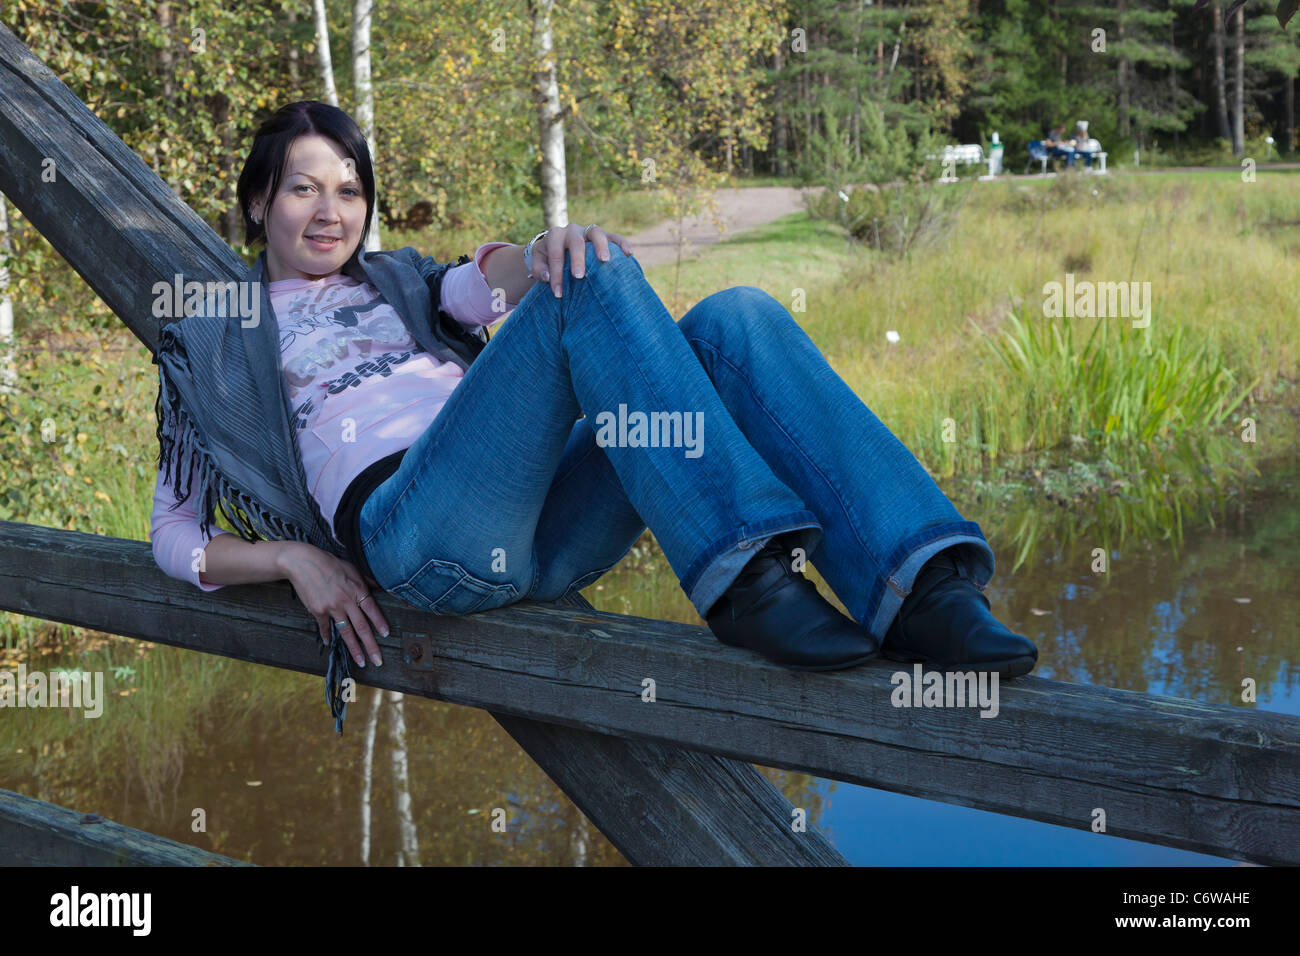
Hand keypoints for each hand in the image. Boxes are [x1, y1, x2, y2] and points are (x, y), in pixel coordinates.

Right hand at [277, 541, 388, 666]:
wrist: (303, 562)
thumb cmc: (329, 563)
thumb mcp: (352, 568)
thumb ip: (366, 580)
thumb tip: (380, 587)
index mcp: (357, 589)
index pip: (372, 609)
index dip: (380, 622)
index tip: (387, 635)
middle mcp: (346, 601)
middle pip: (362, 627)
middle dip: (371, 646)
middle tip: (378, 660)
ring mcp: (332, 607)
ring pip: (346, 632)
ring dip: (354, 649)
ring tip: (361, 661)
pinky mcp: (318, 611)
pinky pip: (325, 627)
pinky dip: (327, 636)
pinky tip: (330, 644)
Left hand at [531, 223, 632, 297]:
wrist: (558, 245)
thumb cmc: (548, 258)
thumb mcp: (539, 262)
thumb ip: (539, 269)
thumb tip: (547, 277)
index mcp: (555, 235)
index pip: (556, 254)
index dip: (556, 274)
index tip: (558, 293)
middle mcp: (572, 230)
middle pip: (576, 242)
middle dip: (577, 259)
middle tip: (579, 276)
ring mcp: (589, 231)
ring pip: (596, 233)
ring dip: (601, 246)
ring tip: (605, 261)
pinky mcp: (604, 235)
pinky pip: (615, 237)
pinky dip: (622, 244)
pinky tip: (629, 254)